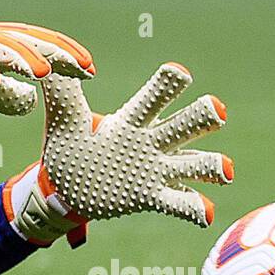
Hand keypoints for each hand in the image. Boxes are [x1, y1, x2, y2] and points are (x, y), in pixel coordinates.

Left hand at [4, 62, 232, 246]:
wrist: (65, 192)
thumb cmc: (71, 149)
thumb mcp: (64, 120)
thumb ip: (60, 91)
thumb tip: (50, 60)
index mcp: (132, 120)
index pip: (155, 96)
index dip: (168, 84)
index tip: (178, 73)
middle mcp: (152, 141)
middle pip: (187, 123)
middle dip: (204, 115)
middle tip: (216, 110)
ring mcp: (157, 170)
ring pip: (196, 163)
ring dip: (212, 164)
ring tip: (224, 168)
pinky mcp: (153, 198)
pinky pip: (183, 203)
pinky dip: (197, 207)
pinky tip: (206, 213)